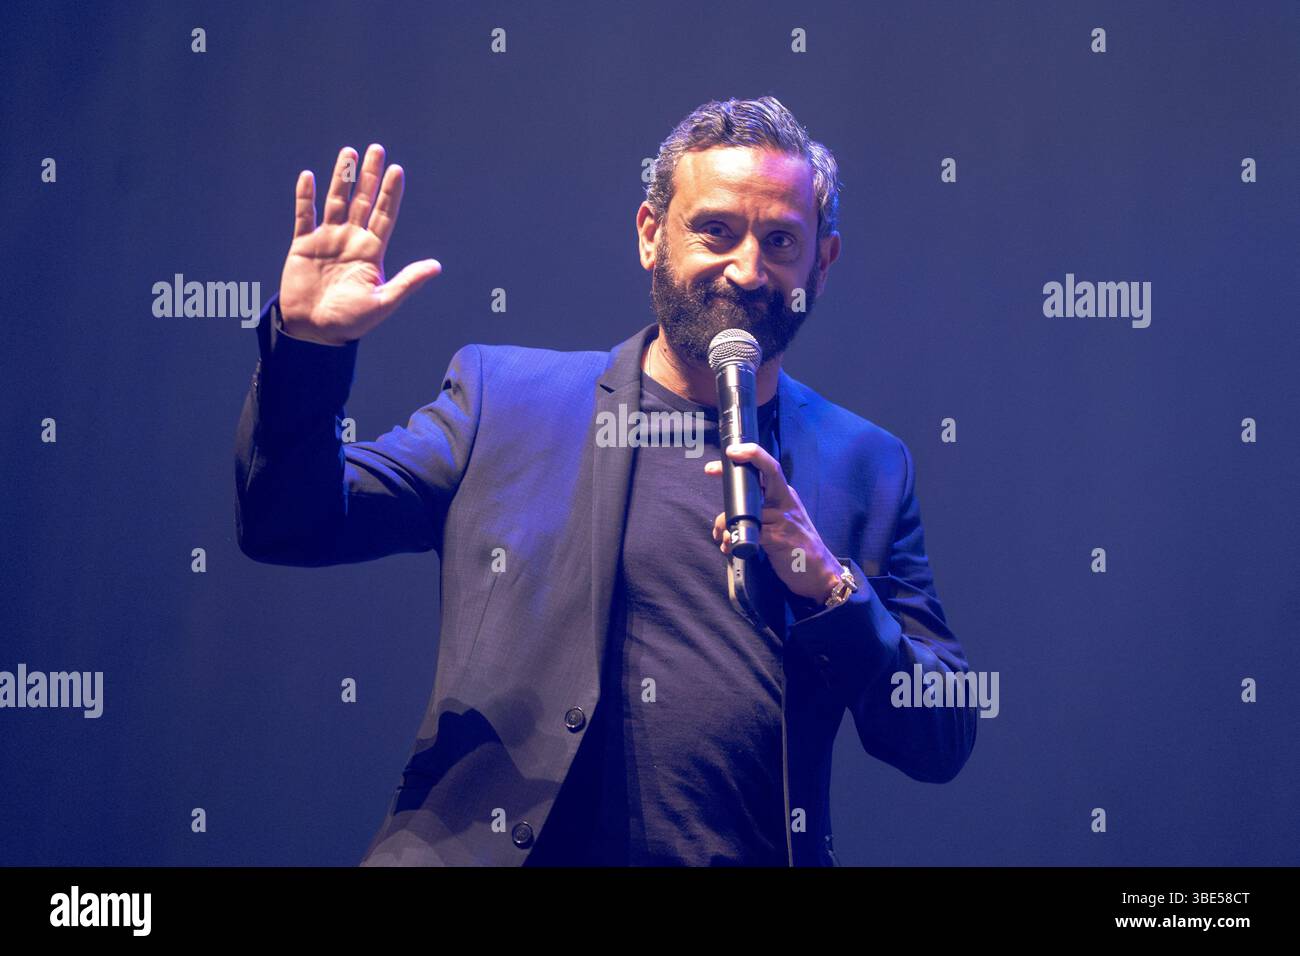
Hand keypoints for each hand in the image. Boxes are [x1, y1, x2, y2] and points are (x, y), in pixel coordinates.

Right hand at [278, 143, 440, 344]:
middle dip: (369, 176)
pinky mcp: (303, 245)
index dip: (390, 193)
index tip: (397, 170)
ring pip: (336, 202)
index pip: (384, 215)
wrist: (314, 332)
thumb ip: (407, 281)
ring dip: (341, 178)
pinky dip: (304, 197)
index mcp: (371, 252)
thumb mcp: (383, 301)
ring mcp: (327, 240)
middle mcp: (351, 240)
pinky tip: (308, 176)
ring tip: (348, 153)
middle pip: (362, 201)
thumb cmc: (351, 322)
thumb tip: (437, 266)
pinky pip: (304, 216)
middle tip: (376, 149)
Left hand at [705, 442, 842, 603]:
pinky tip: (729, 548)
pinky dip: (732, 540)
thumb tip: (734, 506)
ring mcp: (784, 520)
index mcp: (786, 495)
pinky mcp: (779, 539)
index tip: (730, 452)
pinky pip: (748, 533)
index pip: (770, 467)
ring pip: (745, 509)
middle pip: (765, 473)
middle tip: (709, 470)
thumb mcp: (784, 520)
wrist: (821, 574)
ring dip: (723, 522)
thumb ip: (765, 509)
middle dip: (736, 468)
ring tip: (720, 535)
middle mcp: (786, 502)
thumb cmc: (799, 546)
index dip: (752, 455)